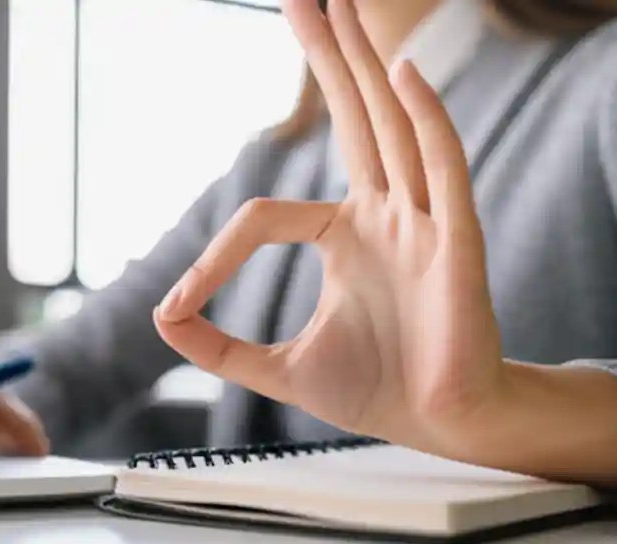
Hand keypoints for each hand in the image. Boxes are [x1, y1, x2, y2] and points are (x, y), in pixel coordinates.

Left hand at [154, 0, 616, 485]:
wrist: (445, 428)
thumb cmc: (378, 390)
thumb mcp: (277, 369)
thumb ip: (218, 348)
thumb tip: (160, 318)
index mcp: (348, 237)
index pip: (266, 215)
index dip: (215, 253)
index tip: (178, 302)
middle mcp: (386, 216)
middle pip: (352, 120)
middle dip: (328, 59)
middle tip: (302, 0)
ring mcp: (422, 223)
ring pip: (392, 127)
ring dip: (368, 64)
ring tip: (344, 4)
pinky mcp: (456, 244)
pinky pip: (443, 170)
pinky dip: (426, 121)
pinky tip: (404, 74)